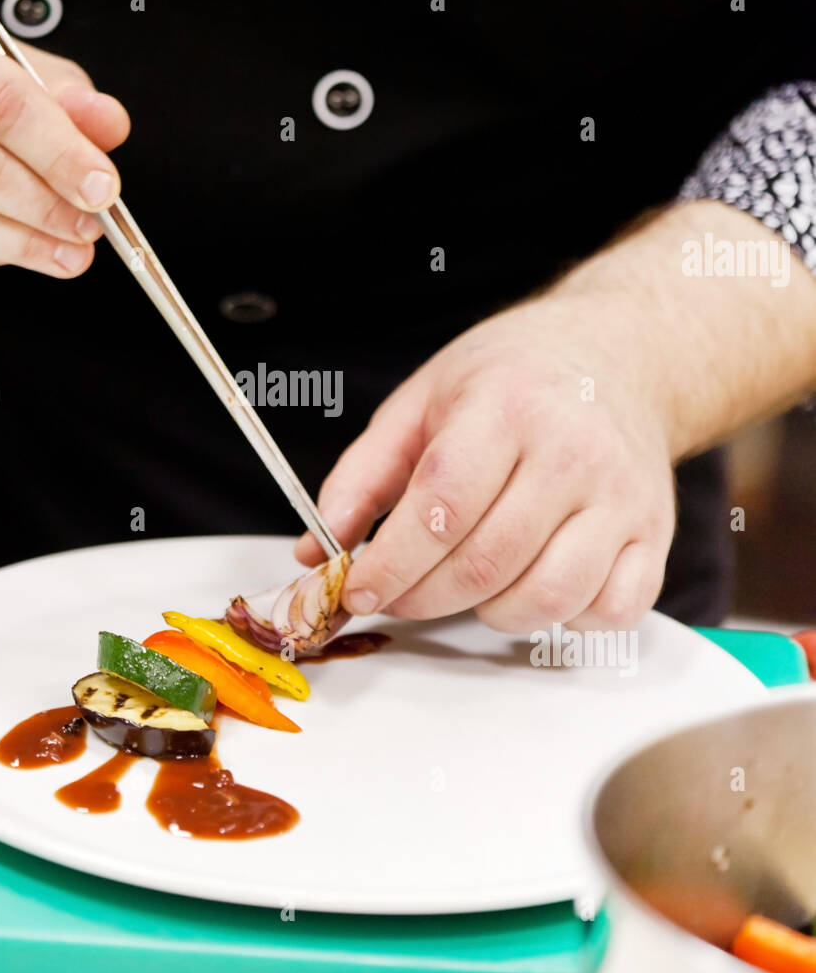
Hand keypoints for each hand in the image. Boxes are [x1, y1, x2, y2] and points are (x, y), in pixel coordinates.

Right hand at [0, 0, 129, 275]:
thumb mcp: (8, 67)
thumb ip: (64, 95)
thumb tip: (111, 125)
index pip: (0, 99)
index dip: (60, 153)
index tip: (104, 190)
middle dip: (46, 208)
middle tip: (90, 230)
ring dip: (21, 243)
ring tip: (69, 254)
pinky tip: (13, 248)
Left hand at [296, 300, 676, 631]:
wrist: (620, 354)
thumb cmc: (512, 378)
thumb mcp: (422, 400)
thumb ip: (363, 474)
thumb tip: (316, 551)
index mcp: (506, 408)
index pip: (441, 507)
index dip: (391, 563)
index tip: (358, 589)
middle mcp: (572, 452)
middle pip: (487, 563)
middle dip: (423, 597)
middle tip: (398, 594)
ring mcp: (622, 497)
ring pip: (548, 597)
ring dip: (489, 612)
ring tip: (467, 583)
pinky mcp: (657, 533)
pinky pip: (611, 610)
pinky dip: (565, 618)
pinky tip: (535, 583)